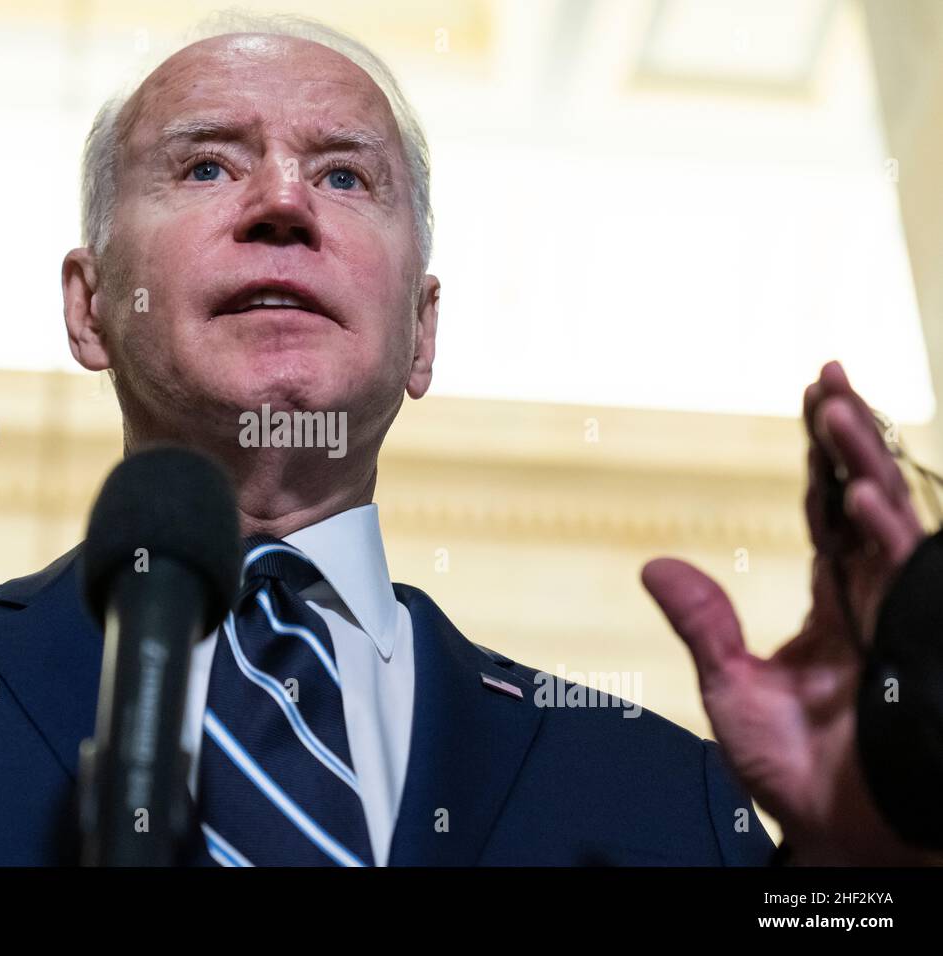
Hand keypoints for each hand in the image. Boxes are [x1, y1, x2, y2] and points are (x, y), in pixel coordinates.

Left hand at [642, 360, 937, 863]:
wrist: (836, 831)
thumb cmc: (796, 770)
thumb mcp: (729, 686)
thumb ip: (702, 622)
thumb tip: (656, 566)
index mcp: (832, 602)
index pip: (824, 510)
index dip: (819, 455)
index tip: (812, 397)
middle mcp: (868, 599)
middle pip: (860, 500)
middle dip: (846, 437)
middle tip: (827, 376)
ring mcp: (893, 619)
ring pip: (884, 525)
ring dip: (861, 466)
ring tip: (836, 410)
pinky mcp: (908, 646)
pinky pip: (899, 579)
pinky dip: (881, 536)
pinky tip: (856, 497)